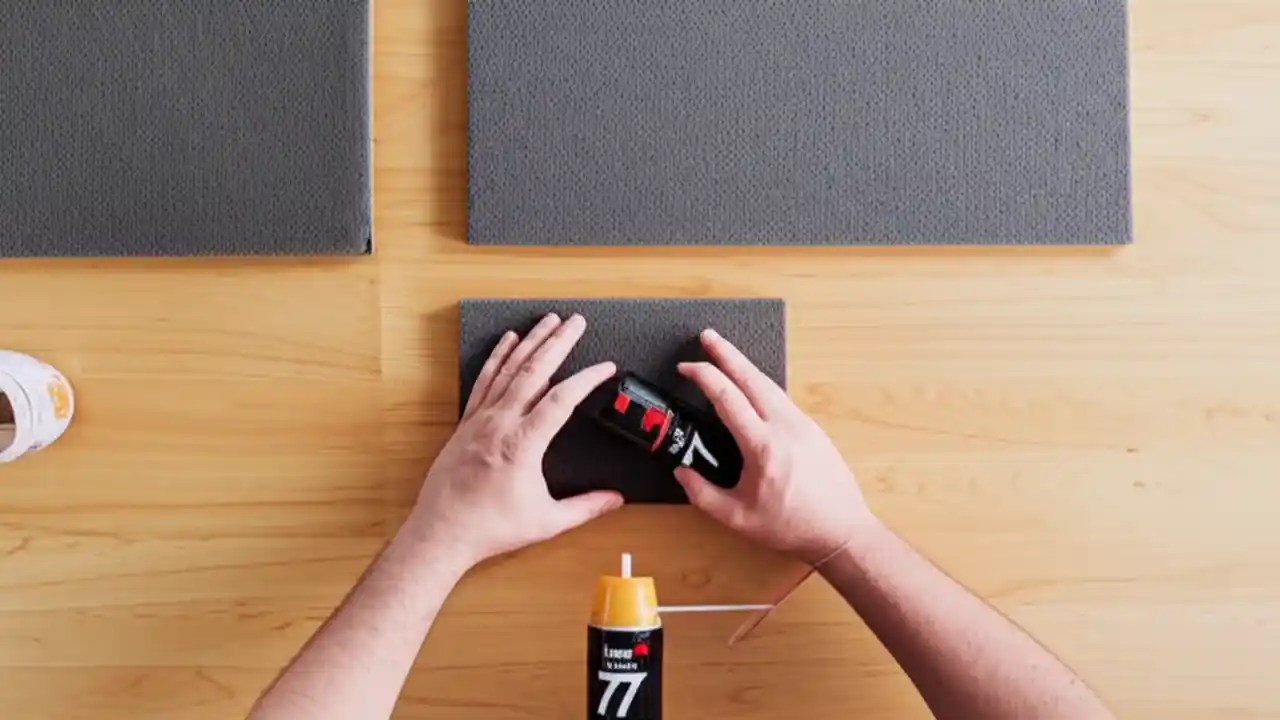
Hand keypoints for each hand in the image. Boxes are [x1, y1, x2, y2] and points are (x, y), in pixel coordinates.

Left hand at [408, 313, 623, 571]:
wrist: (442, 532)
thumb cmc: (489, 528)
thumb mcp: (547, 521)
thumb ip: (586, 507)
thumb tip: (615, 499)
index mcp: (522, 444)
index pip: (561, 400)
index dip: (586, 380)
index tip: (605, 367)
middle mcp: (500, 424)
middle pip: (534, 371)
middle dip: (558, 342)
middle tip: (575, 322)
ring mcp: (481, 420)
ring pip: (509, 370)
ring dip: (530, 342)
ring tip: (548, 321)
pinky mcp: (467, 423)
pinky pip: (485, 381)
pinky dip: (498, 358)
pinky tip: (508, 341)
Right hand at [674, 329, 874, 564]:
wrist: (842, 529)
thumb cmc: (794, 526)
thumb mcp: (738, 518)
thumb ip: (703, 494)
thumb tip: (682, 472)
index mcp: (763, 446)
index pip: (727, 397)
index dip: (704, 376)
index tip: (686, 368)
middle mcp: (785, 427)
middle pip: (751, 377)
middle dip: (726, 353)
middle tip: (707, 336)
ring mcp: (802, 425)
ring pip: (770, 384)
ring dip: (745, 366)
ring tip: (727, 354)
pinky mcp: (813, 429)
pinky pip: (782, 398)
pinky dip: (762, 385)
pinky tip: (753, 387)